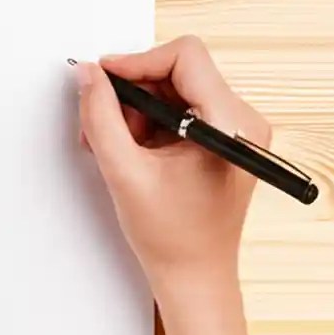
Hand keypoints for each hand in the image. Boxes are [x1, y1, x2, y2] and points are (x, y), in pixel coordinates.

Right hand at [74, 36, 267, 334]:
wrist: (195, 278)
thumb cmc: (173, 239)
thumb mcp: (124, 172)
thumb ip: (101, 116)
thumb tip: (90, 74)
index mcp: (231, 125)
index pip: (185, 56)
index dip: (137, 61)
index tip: (104, 77)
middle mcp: (243, 121)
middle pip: (178, 70)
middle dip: (134, 93)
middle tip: (105, 124)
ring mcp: (236, 128)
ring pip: (176, 87)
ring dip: (138, 109)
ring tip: (119, 146)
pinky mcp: (225, 137)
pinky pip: (182, 106)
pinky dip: (150, 121)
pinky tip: (135, 151)